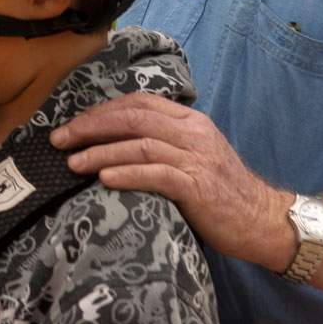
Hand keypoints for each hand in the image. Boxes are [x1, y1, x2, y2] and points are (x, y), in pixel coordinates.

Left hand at [50, 92, 289, 265]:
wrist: (263, 221)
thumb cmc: (220, 191)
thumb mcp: (192, 154)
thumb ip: (161, 141)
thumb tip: (111, 139)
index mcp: (189, 120)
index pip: (137, 102)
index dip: (100, 111)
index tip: (73, 124)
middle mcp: (193, 133)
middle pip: (132, 118)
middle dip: (90, 127)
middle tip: (60, 139)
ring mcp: (197, 158)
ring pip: (139, 144)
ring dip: (100, 152)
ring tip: (72, 162)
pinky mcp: (199, 187)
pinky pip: (156, 174)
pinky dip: (126, 173)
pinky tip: (104, 178)